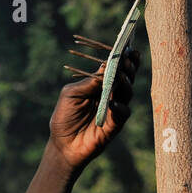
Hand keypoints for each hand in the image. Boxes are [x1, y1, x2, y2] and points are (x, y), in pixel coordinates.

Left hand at [49, 48, 139, 170]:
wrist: (63, 144)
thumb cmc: (65, 117)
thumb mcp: (71, 94)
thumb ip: (88, 82)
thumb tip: (105, 66)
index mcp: (100, 85)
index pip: (115, 69)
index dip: (123, 59)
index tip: (128, 48)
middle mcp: (110, 95)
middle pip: (126, 78)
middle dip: (129, 68)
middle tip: (128, 60)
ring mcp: (114, 109)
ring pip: (127, 93)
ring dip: (126, 83)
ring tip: (122, 77)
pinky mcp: (115, 125)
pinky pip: (123, 113)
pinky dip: (119, 106)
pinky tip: (112, 102)